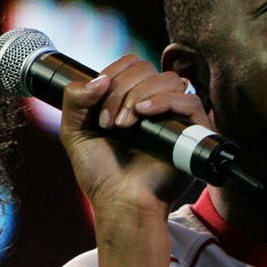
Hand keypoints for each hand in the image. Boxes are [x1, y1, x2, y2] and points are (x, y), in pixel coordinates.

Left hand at [58, 54, 206, 219]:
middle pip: (145, 68)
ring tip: (124, 126)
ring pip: (166, 79)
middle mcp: (155, 104)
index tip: (98, 109)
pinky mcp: (193, 132)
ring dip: (138, 96)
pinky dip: (163, 100)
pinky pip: (189, 99)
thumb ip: (74, 98)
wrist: (119, 202)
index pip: (130, 64)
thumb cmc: (100, 174)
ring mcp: (174, 116)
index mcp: (130, 99)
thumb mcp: (74, 131)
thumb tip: (101, 79)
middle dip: (120, 90)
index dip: (112, 75)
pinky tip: (143, 114)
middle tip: (109, 124)